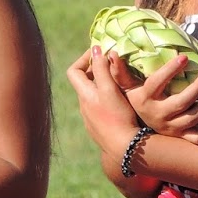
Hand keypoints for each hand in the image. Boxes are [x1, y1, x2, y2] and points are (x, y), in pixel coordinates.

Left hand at [66, 47, 143, 163]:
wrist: (123, 148)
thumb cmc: (117, 116)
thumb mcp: (110, 90)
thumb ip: (102, 69)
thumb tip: (96, 49)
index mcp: (84, 95)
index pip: (73, 71)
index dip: (84, 58)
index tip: (100, 52)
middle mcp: (83, 106)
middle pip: (84, 82)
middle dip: (96, 70)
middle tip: (112, 64)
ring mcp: (90, 119)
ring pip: (93, 96)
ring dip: (103, 85)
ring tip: (120, 81)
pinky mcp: (99, 128)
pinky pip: (99, 108)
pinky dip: (107, 99)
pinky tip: (121, 102)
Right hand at [109, 52, 197, 144]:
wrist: (132, 137)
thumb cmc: (133, 103)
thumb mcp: (124, 88)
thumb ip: (119, 71)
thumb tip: (111, 53)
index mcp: (144, 100)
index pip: (156, 83)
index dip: (170, 70)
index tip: (184, 57)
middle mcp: (157, 116)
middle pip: (180, 103)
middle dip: (197, 89)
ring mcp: (170, 128)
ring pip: (193, 119)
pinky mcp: (180, 137)